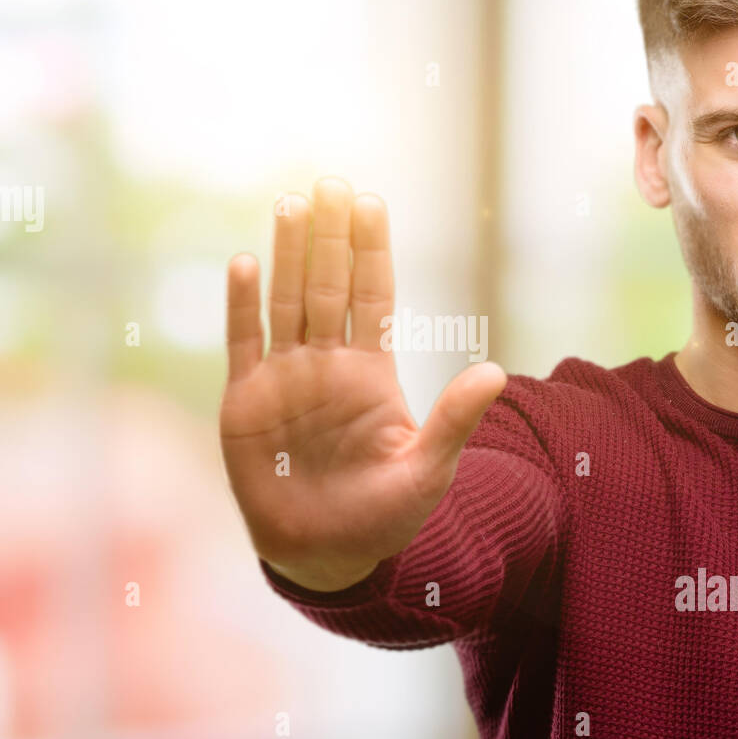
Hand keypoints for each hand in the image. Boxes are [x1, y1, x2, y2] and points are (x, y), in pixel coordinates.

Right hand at [219, 177, 505, 590]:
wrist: (323, 556)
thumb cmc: (382, 518)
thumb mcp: (427, 471)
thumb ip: (454, 420)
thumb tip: (496, 372)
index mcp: (371, 374)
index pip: (373, 298)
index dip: (371, 252)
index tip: (371, 203)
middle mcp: (327, 365)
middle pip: (326, 287)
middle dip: (328, 237)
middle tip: (331, 182)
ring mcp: (284, 379)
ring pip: (284, 302)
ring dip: (285, 255)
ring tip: (290, 204)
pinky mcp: (245, 402)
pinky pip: (243, 343)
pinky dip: (241, 305)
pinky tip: (243, 263)